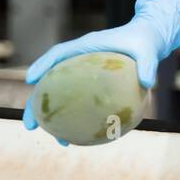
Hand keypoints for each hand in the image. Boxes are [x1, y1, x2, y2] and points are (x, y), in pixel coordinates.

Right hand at [22, 0, 179, 135]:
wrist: (150, 40)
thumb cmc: (145, 43)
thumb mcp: (149, 52)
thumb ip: (148, 65)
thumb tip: (146, 83)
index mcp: (88, 46)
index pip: (59, 53)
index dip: (42, 65)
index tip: (30, 80)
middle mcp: (80, 59)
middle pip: (50, 80)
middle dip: (36, 103)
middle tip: (31, 126)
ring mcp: (83, 72)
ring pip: (59, 94)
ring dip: (52, 116)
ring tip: (55, 139)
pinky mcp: (91, 83)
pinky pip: (75, 100)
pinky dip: (72, 116)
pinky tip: (79, 136)